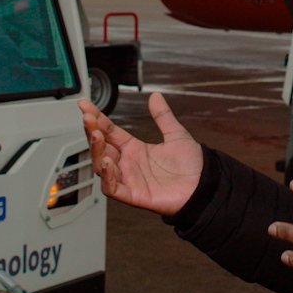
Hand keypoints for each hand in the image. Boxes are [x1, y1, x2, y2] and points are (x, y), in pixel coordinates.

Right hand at [79, 93, 203, 217]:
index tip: (86, 106)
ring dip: (96, 151)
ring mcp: (129, 179)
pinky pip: (113, 188)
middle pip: (101, 148)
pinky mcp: (133, 195)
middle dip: (92, 132)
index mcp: (135, 149)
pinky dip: (107, 177)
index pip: (110, 132)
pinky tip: (106, 162)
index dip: (97, 119)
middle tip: (88, 119)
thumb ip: (163, 116)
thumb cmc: (192, 166)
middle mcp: (129, 164)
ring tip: (96, 136)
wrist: (206, 186)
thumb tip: (155, 96)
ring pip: (102, 167)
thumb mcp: (176, 135)